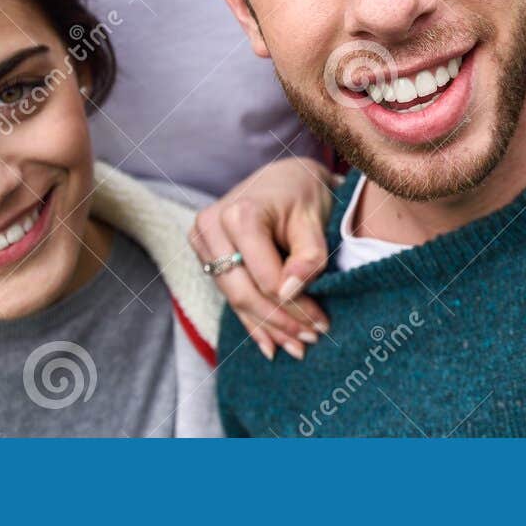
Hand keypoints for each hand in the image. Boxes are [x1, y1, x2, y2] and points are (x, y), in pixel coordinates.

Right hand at [190, 156, 336, 360]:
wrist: (284, 178)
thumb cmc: (303, 195)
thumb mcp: (315, 220)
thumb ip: (308, 256)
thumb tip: (289, 293)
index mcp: (239, 214)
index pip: (266, 278)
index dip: (295, 307)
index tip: (322, 325)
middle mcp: (212, 227)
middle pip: (245, 292)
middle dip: (280, 322)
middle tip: (310, 342)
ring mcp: (202, 241)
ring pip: (235, 298)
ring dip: (267, 327)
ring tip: (297, 347)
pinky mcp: (205, 254)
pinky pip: (229, 294)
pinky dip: (252, 319)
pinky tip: (270, 343)